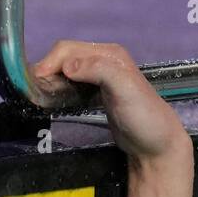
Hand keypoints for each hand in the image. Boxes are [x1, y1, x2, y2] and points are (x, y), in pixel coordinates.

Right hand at [31, 41, 188, 163]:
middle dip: (49, 70)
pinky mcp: (100, 93)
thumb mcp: (125, 90)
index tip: (38, 82)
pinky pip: (74, 82)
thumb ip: (100, 71)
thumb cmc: (145, 118)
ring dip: (54, 78)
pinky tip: (58, 98)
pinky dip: (62, 87)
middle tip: (39, 90)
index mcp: (110, 54)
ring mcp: (103, 77)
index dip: (50, 63)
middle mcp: (106, 60)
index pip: (69, 49)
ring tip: (45, 94)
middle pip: (65, 57)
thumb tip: (68, 67)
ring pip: (67, 69)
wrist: (159, 146)